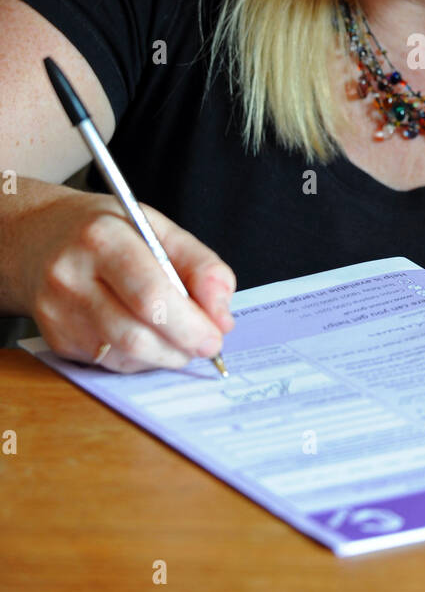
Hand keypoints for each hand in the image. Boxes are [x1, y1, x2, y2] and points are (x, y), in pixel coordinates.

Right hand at [20, 190, 236, 372]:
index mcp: (101, 238)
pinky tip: (148, 337)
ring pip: (125, 355)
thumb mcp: (157, 228)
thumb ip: (199, 265)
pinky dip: (141, 358)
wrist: (37, 240)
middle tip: (207, 344)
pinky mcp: (56, 339)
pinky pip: (111, 363)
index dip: (189, 322)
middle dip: (182, 345)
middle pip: (135, 332)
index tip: (216, 334)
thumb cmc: (106, 232)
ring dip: (165, 355)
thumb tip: (221, 317)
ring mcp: (58, 312)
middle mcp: (71, 276)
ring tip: (180, 338)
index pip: (150, 293)